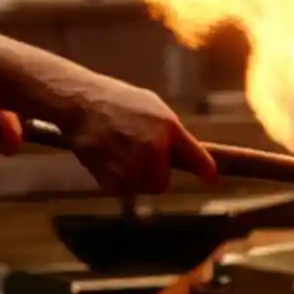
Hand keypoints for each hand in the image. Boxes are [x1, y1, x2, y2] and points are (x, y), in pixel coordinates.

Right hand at [63, 82, 216, 194]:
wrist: (82, 104)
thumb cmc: (120, 103)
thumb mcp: (155, 109)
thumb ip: (173, 134)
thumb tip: (186, 157)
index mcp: (168, 130)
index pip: (195, 157)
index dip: (205, 170)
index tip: (210, 178)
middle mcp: (153, 150)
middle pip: (160, 184)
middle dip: (154, 175)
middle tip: (140, 156)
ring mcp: (131, 167)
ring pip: (139, 188)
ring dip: (134, 178)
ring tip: (120, 151)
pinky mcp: (110, 179)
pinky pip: (120, 189)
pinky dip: (116, 179)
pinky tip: (107, 157)